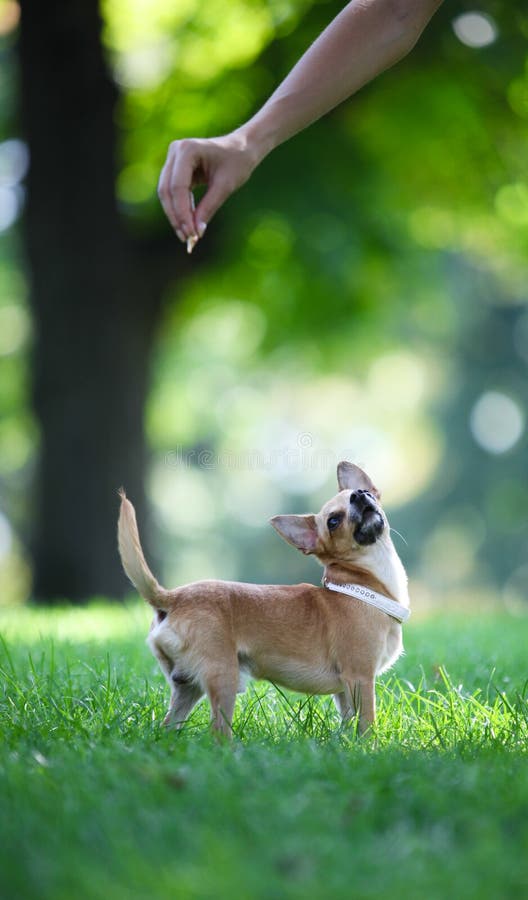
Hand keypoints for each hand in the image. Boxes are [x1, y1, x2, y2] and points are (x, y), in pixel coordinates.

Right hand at [157, 132, 258, 248]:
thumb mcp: (225, 186)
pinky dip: (180, 209)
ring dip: (175, 215)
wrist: (243, 147)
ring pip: (166, 193)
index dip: (182, 213)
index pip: (178, 187)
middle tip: (186, 238)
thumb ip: (209, 207)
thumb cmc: (237, 162)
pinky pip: (173, 192)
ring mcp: (173, 158)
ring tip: (187, 235)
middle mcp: (176, 151)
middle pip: (167, 190)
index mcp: (187, 150)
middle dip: (176, 216)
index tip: (192, 234)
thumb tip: (197, 232)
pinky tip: (188, 225)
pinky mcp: (176, 168)